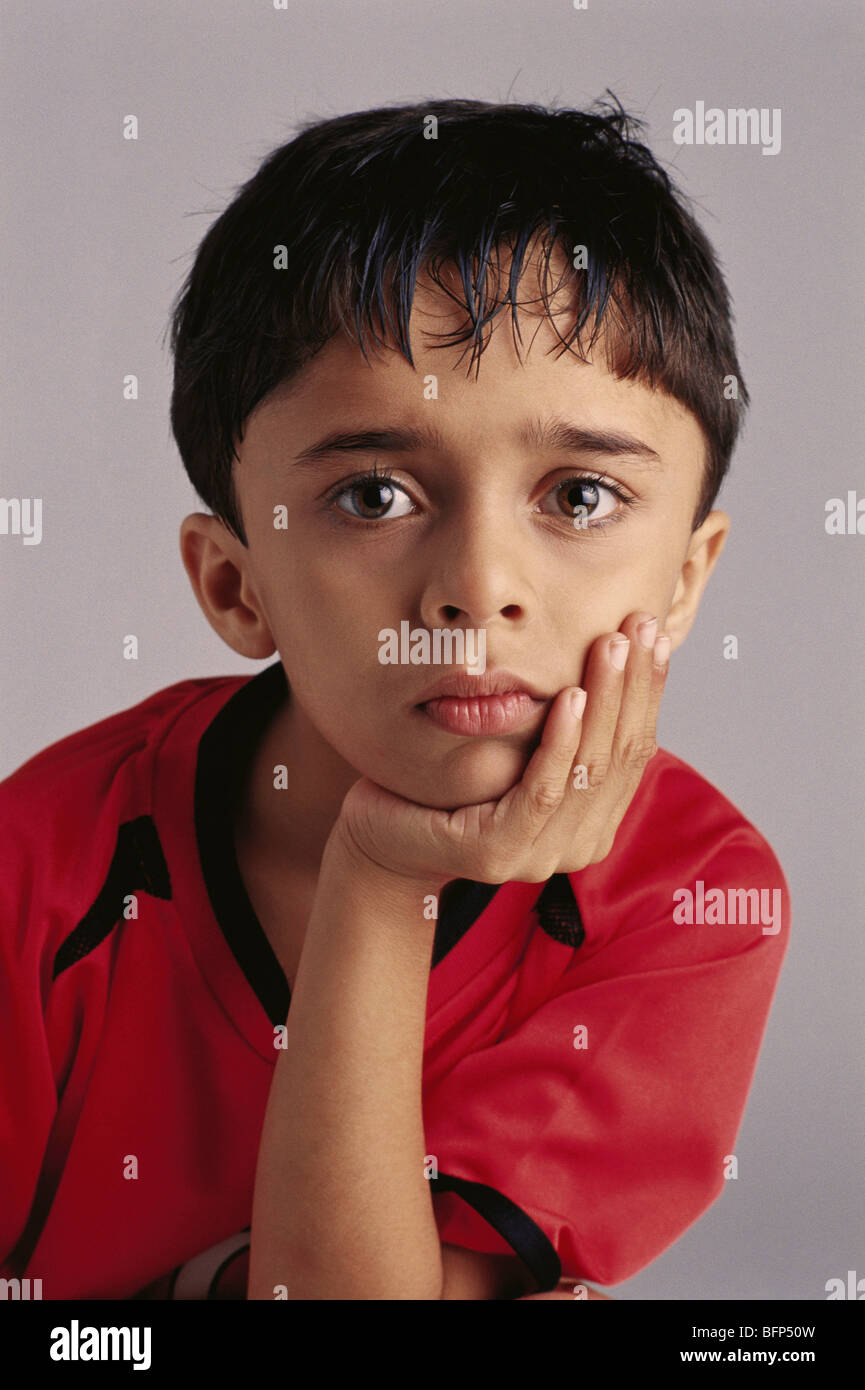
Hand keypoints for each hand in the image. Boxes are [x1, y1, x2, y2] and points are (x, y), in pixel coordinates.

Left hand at [333, 610, 669, 887]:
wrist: (382, 829)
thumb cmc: (455, 779)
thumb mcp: (522, 745)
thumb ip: (568, 724)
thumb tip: (615, 653)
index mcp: (593, 821)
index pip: (635, 748)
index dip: (648, 689)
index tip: (655, 633)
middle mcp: (578, 844)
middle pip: (620, 755)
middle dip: (633, 684)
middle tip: (639, 626)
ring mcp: (540, 855)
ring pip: (588, 768)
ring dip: (605, 701)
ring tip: (610, 647)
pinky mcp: (499, 854)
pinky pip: (541, 790)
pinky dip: (559, 741)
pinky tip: (569, 696)